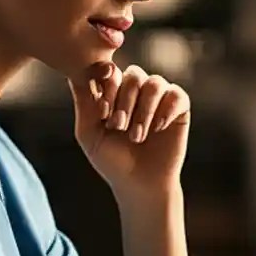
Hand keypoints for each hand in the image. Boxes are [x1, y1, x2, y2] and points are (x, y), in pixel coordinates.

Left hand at [68, 62, 190, 198]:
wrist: (140, 184)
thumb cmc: (112, 161)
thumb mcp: (89, 133)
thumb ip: (84, 102)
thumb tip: (75, 71)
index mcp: (115, 92)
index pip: (112, 71)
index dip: (108, 87)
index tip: (103, 112)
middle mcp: (138, 91)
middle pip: (134, 75)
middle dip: (125, 101)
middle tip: (119, 127)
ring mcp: (159, 98)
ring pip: (154, 83)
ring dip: (144, 110)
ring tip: (137, 136)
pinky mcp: (180, 109)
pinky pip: (176, 95)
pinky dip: (166, 110)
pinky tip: (159, 129)